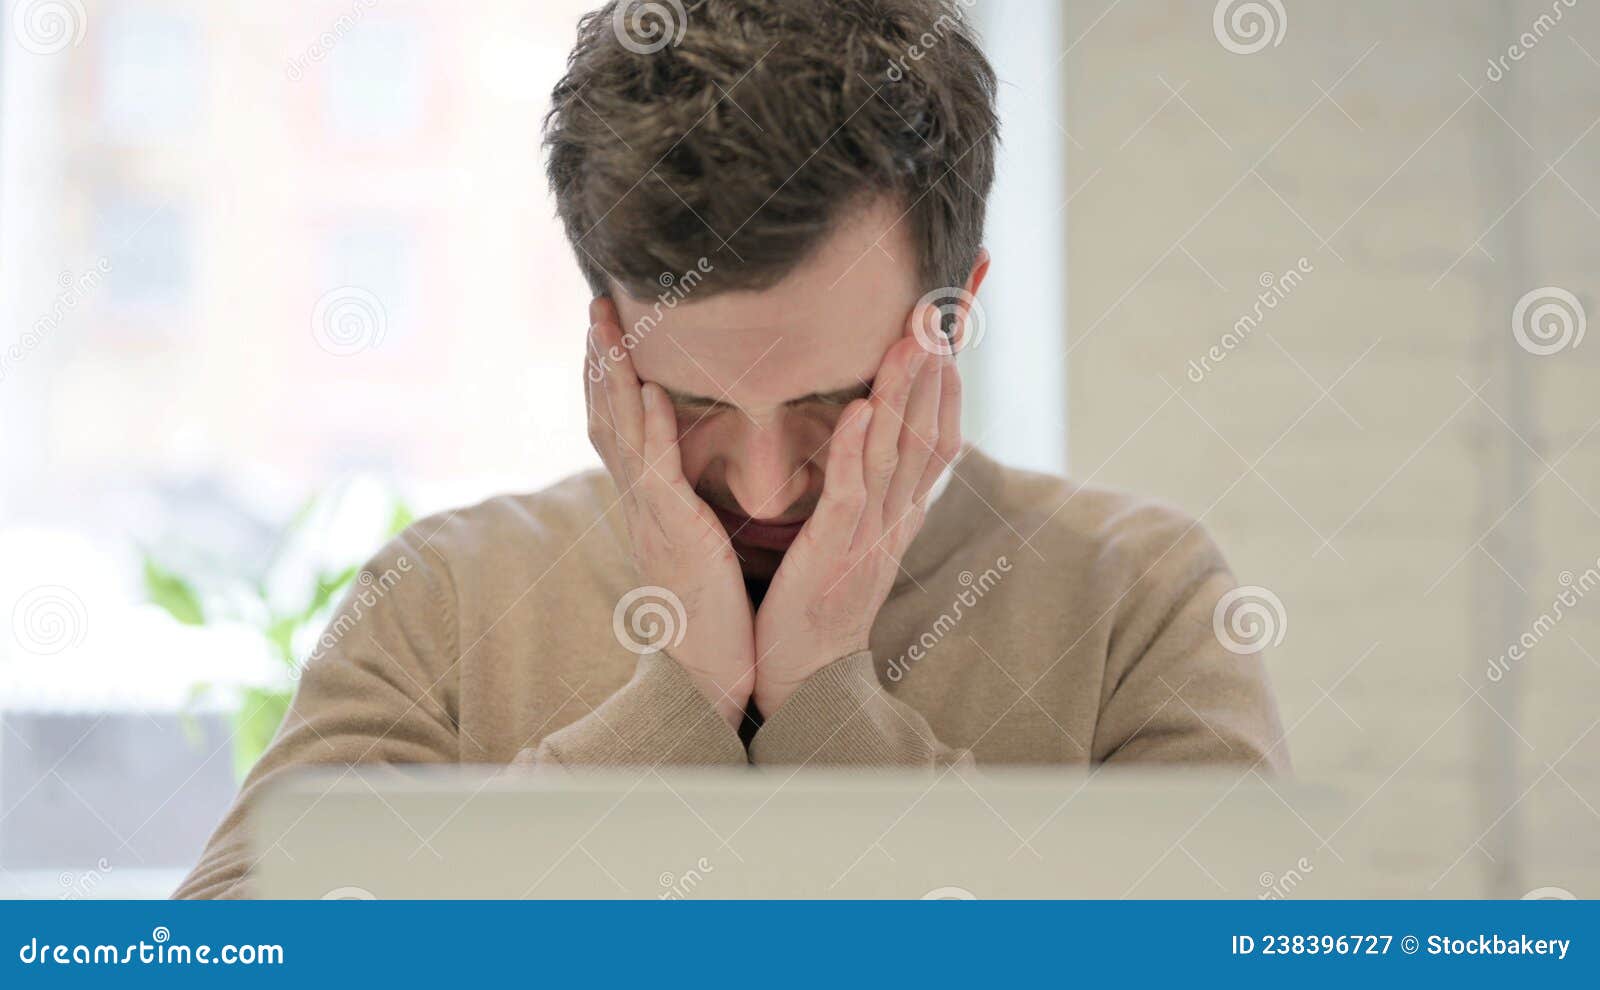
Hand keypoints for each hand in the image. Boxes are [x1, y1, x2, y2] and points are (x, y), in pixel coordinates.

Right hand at [585, 298, 754, 728]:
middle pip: (606, 416)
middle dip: (599, 358)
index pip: (617, 423)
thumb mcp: (698, 535)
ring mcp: (650, 516)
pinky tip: (647, 391)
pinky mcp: (675, 533)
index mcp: (647, 499)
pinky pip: (657, 473)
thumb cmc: (714, 605)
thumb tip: (692, 459)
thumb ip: (691, 495)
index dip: (607, 373)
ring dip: (612, 377)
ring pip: (620, 434)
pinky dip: (650, 430)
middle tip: (596, 302)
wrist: (710, 668)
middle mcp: (638, 501)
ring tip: (607, 326)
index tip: (606, 324)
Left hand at [752, 306, 961, 714]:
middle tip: (939, 310)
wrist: (804, 676)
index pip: (937, 436)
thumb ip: (872, 491)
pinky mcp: (833, 554)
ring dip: (906, 394)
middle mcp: (895, 520)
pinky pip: (850, 495)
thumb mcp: (857, 540)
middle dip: (935, 370)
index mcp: (900, 514)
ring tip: (911, 340)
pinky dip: (857, 449)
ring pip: (897, 455)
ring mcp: (869, 537)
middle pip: (928, 433)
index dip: (947, 383)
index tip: (950, 328)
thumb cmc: (819, 604)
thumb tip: (884, 444)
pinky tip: (862, 409)